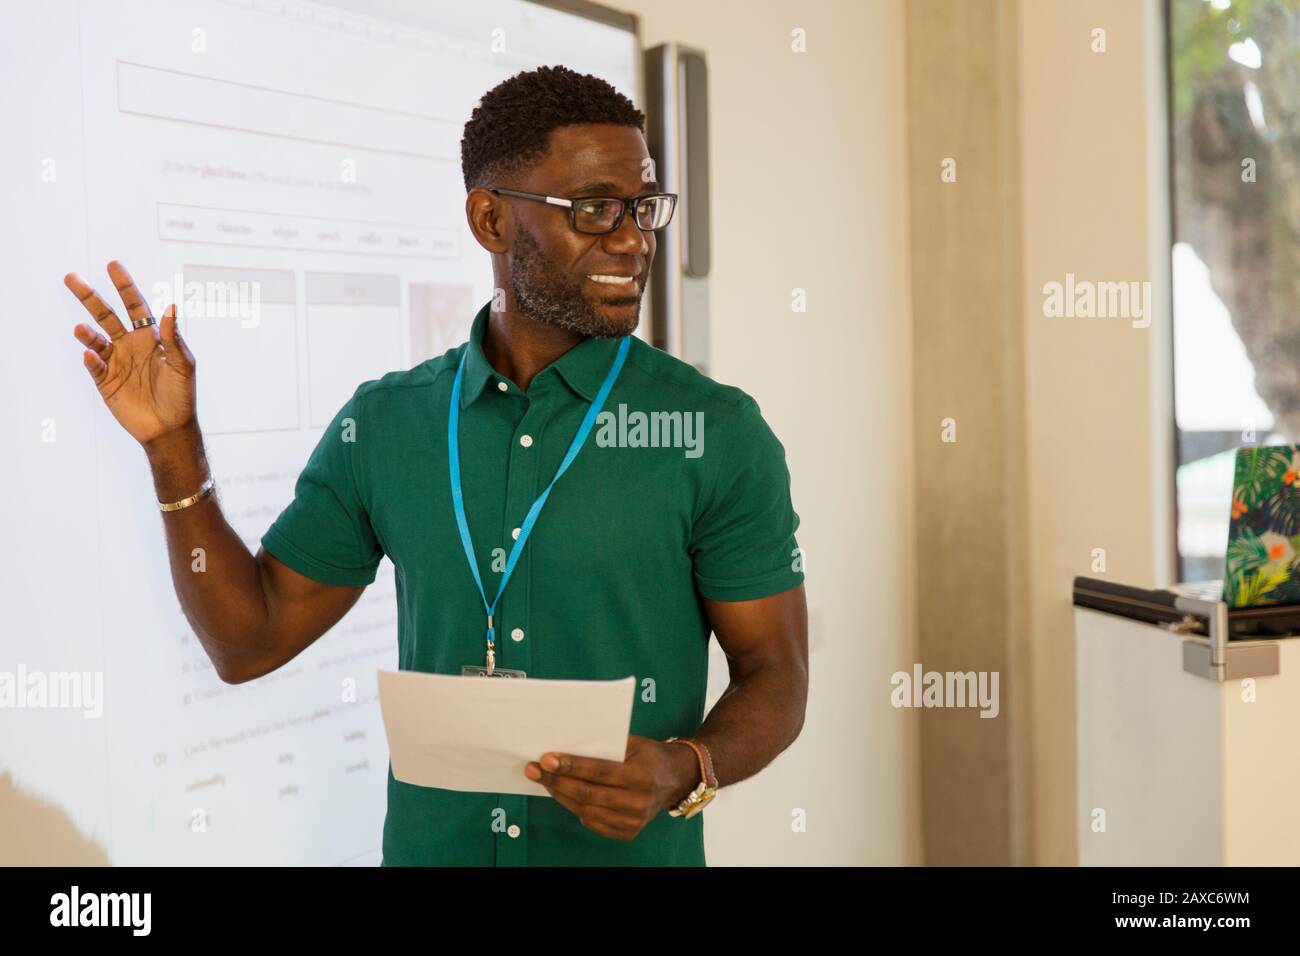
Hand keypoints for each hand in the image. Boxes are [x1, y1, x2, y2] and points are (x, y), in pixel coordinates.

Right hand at [64, 261, 196, 446]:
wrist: (170, 428)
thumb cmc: (181, 395)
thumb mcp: (183, 364)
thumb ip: (174, 338)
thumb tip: (172, 306)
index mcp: (150, 337)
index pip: (135, 306)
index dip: (124, 286)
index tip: (113, 265)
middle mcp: (130, 345)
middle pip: (106, 315)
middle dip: (90, 297)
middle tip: (72, 278)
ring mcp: (116, 362)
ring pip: (95, 339)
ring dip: (87, 333)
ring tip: (80, 329)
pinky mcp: (106, 381)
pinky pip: (95, 366)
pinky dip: (91, 359)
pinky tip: (91, 354)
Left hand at [525, 734, 699, 840]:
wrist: (676, 779)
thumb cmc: (650, 755)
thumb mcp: (633, 742)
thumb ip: (605, 743)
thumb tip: (567, 742)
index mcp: (641, 776)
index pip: (599, 771)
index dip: (570, 766)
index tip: (546, 759)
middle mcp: (638, 802)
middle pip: (587, 793)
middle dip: (556, 780)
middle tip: (533, 769)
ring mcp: (633, 821)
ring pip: (586, 810)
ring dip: (561, 795)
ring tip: (544, 780)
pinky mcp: (628, 832)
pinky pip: (593, 822)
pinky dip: (575, 808)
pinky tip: (563, 794)